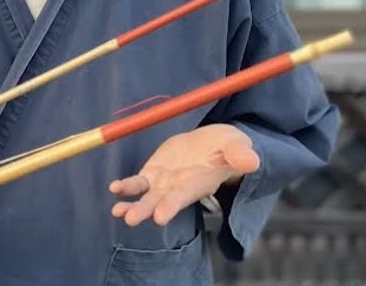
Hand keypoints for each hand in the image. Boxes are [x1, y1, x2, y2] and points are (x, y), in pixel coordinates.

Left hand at [108, 123, 259, 226]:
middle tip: (130, 219)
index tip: (160, 217)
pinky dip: (126, 187)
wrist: (214, 144)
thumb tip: (251, 161)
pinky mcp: (152, 173)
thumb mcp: (238, 148)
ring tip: (117, 211)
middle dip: (145, 211)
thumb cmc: (230, 149)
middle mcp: (177, 189)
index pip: (182, 197)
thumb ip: (240, 156)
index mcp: (196, 184)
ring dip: (130, 204)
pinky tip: (114, 189)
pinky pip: (136, 182)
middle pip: (158, 202)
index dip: (171, 206)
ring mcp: (163, 183)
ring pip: (144, 196)